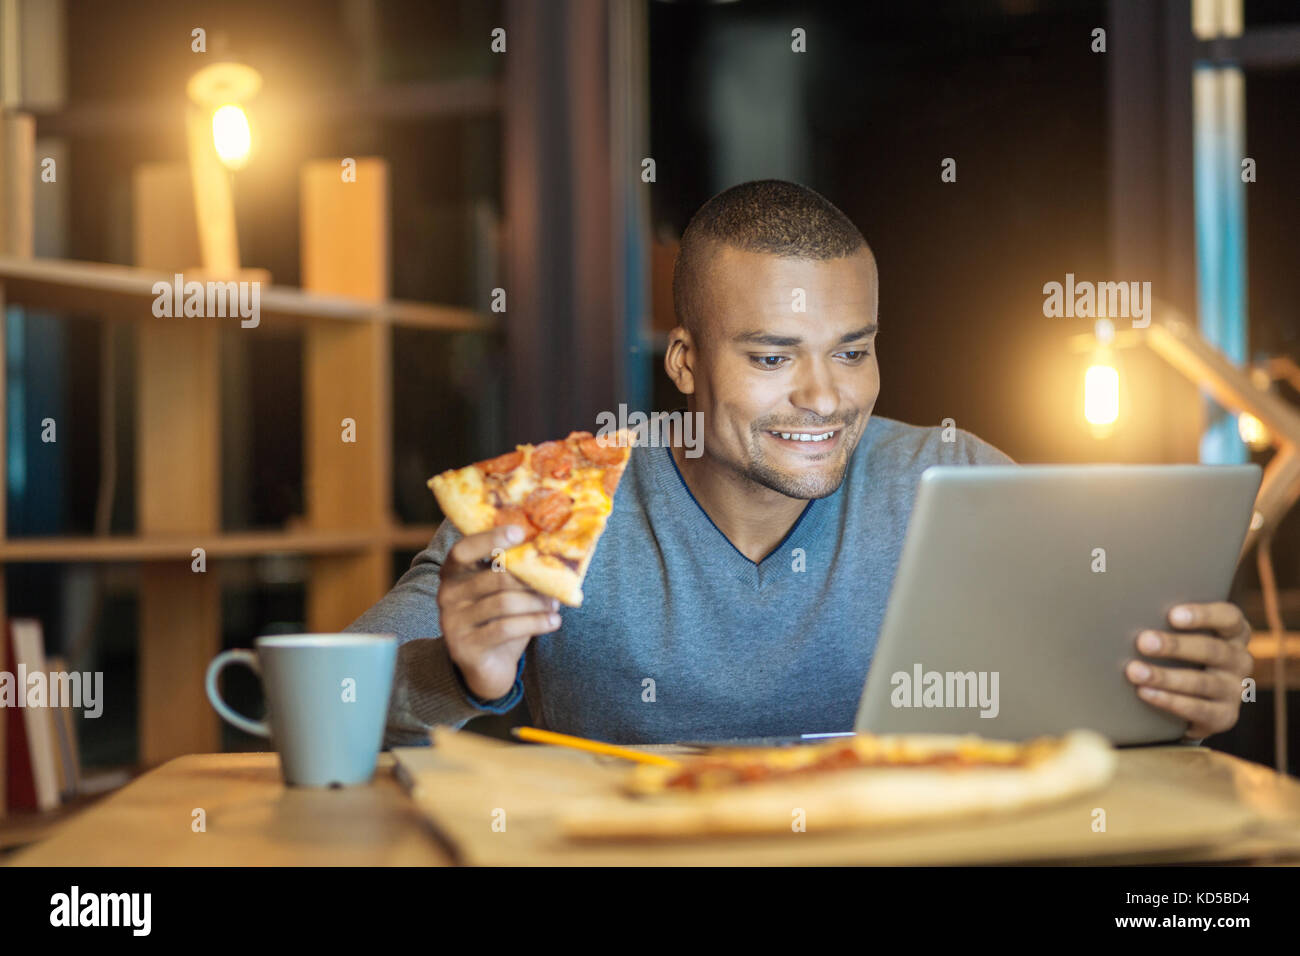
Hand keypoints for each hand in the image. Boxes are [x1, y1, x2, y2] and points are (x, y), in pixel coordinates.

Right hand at [438, 525, 561, 699]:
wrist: (486, 666)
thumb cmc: (498, 618)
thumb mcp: (502, 591)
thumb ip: (513, 571)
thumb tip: (550, 551)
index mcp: (453, 572)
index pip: (464, 549)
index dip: (490, 539)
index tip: (520, 532)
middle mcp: (447, 594)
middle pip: (494, 578)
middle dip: (530, 580)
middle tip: (555, 584)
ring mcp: (453, 622)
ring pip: (504, 603)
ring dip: (536, 603)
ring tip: (555, 605)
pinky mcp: (465, 647)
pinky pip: (506, 629)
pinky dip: (536, 623)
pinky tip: (554, 622)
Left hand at [1124, 601, 1253, 740]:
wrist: (1190, 702)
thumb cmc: (1179, 655)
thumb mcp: (1181, 636)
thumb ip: (1168, 623)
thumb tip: (1131, 611)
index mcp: (1233, 633)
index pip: (1228, 617)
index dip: (1203, 615)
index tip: (1172, 615)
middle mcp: (1239, 660)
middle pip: (1211, 650)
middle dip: (1175, 646)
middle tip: (1143, 642)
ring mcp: (1235, 690)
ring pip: (1201, 682)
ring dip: (1165, 676)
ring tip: (1134, 671)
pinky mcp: (1225, 717)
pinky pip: (1198, 709)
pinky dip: (1168, 700)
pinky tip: (1145, 692)